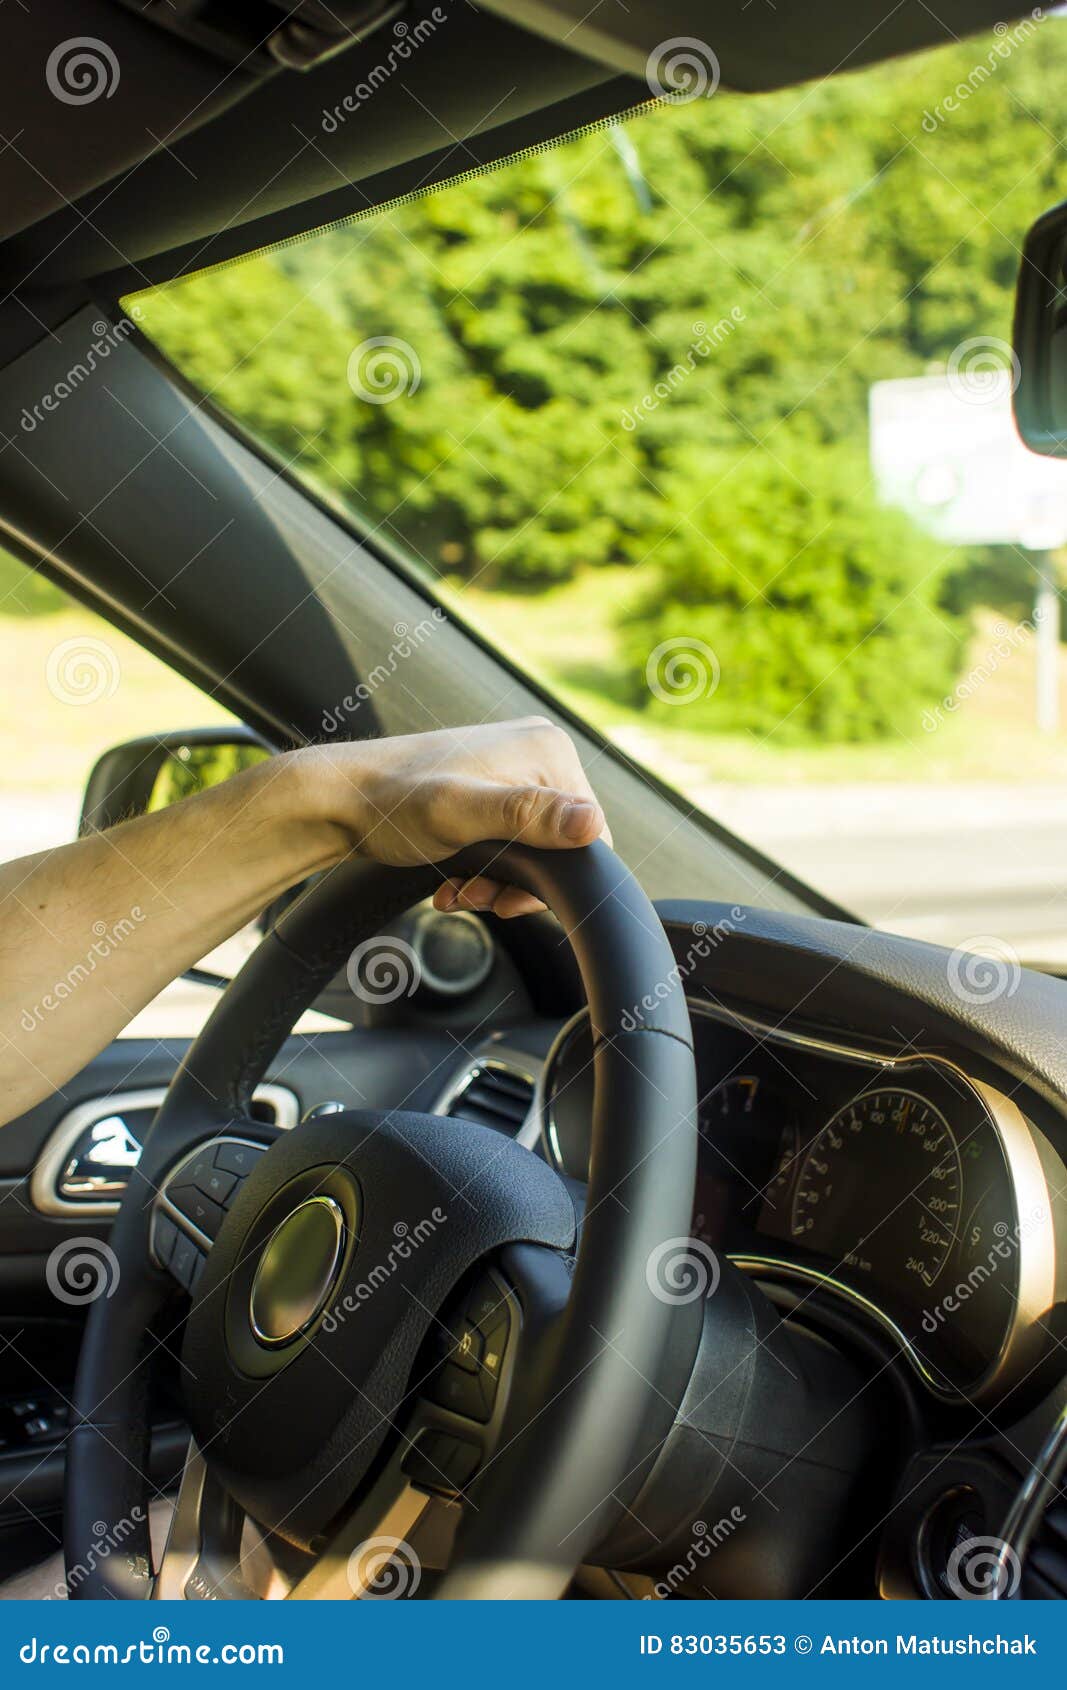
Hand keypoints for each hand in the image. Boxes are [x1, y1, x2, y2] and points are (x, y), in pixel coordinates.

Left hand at [301, 718, 609, 917]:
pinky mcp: (488, 790)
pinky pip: (507, 840)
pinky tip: (454, 881)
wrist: (337, 799)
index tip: (510, 899)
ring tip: (461, 891)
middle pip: (559, 842)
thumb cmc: (392, 801)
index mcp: (546, 749)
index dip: (556, 877)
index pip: (589, 831)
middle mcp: (535, 752)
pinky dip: (485, 868)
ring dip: (499, 881)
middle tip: (479, 897)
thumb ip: (528, 817)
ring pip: (532, 848)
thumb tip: (591, 824)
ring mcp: (510, 770)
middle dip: (520, 881)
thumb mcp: (463, 814)